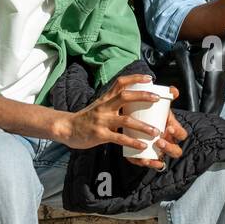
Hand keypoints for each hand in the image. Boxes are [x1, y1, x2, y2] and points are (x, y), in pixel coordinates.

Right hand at [54, 76, 184, 168]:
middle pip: (125, 96)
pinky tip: (142, 146)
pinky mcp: (100, 135)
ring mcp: (102, 121)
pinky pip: (119, 139)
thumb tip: (134, 101)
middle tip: (157, 99)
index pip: (120, 83)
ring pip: (126, 120)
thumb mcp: (99, 106)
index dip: (135, 78)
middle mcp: (104, 107)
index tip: (149, 78)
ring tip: (156, 131)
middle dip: (142, 96)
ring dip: (143, 126)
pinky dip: (132, 142)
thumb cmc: (87, 118)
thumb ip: (114, 103)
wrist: (67, 128)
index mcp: (105, 99)